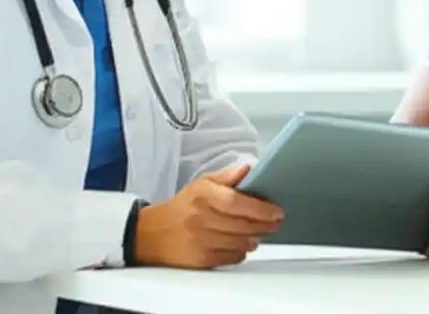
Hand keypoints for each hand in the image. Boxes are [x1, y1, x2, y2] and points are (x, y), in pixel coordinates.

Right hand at [134, 164, 283, 268]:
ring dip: (254, 238)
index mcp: (203, 195)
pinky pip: (231, 257)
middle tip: (274, 223)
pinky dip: (241, 251)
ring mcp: (200, 240)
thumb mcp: (201, 184)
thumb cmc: (182, 206)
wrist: (152, 233)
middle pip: (242, 225)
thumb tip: (249, 168)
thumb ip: (227, 177)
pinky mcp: (200, 260)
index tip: (277, 212)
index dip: (261, 209)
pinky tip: (242, 244)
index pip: (237, 203)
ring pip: (240, 242)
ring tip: (259, 233)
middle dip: (264, 225)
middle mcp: (201, 218)